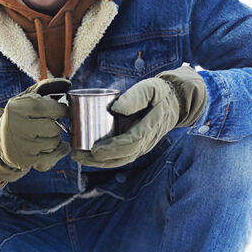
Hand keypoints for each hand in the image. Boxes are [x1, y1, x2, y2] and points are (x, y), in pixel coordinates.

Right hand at [0, 78, 71, 181]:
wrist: (1, 139)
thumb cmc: (20, 116)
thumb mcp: (26, 98)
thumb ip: (45, 87)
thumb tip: (67, 83)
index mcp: (17, 107)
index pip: (51, 107)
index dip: (61, 109)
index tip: (60, 110)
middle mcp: (16, 126)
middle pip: (54, 127)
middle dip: (57, 125)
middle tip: (50, 123)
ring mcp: (21, 145)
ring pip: (54, 142)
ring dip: (55, 139)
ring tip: (46, 135)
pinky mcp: (25, 160)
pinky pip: (52, 158)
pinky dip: (58, 152)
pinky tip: (55, 147)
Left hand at [73, 65, 206, 167]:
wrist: (174, 102)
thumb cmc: (159, 93)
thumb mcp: (149, 89)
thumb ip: (135, 97)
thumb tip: (116, 108)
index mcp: (150, 127)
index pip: (131, 142)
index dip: (113, 148)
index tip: (95, 150)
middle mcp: (146, 140)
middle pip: (123, 156)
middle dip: (99, 160)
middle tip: (77, 155)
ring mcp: (142, 145)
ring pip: (121, 159)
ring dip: (99, 162)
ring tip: (78, 157)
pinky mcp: (136, 144)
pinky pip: (121, 156)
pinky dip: (105, 159)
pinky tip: (88, 156)